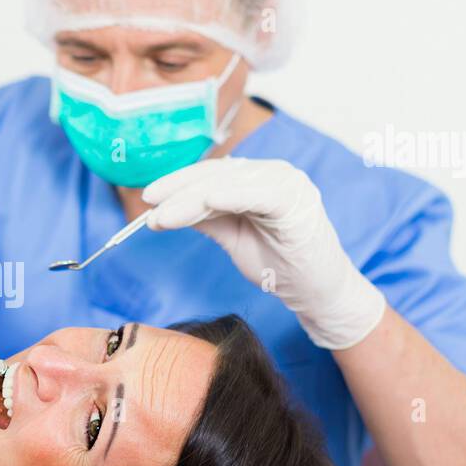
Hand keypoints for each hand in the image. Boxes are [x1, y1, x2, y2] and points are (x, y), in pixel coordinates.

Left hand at [143, 157, 385, 348]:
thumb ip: (205, 218)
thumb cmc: (279, 264)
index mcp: (258, 177)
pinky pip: (257, 194)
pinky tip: (205, 203)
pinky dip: (229, 196)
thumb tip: (163, 210)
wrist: (317, 292)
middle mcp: (273, 173)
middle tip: (148, 206)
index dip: (177, 183)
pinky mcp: (296, 201)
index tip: (149, 199)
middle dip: (177, 190)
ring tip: (162, 217)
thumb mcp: (232, 235)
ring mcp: (287, 184)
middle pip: (215, 174)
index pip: (211, 173)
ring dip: (191, 200)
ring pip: (228, 184)